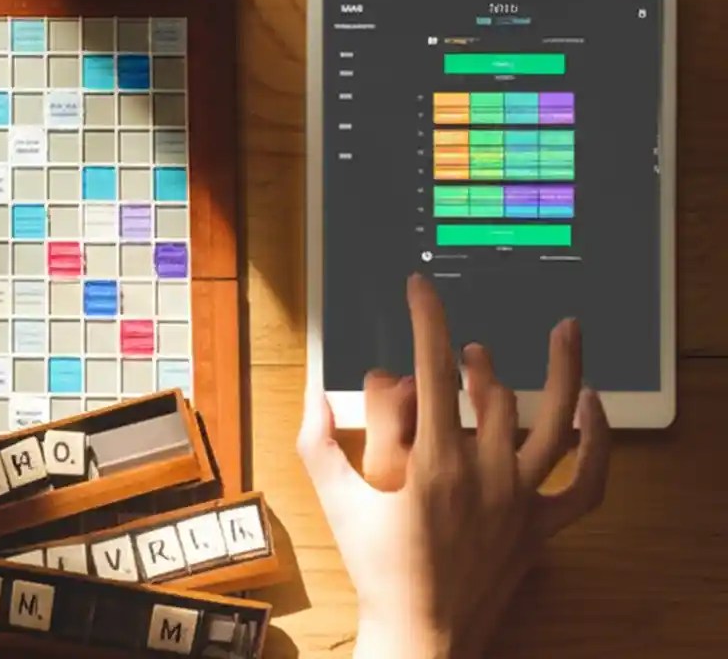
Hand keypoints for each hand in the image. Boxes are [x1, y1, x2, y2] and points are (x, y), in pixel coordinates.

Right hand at [298, 274, 610, 658]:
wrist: (421, 633)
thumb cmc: (378, 570)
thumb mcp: (336, 503)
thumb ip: (317, 444)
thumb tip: (314, 395)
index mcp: (433, 463)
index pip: (433, 369)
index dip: (427, 318)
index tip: (421, 290)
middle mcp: (485, 474)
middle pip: (492, 391)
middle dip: (473, 357)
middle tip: (462, 349)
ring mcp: (520, 500)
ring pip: (550, 421)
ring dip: (555, 373)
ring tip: (560, 334)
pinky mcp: (541, 526)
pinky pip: (587, 480)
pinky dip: (600, 440)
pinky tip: (594, 405)